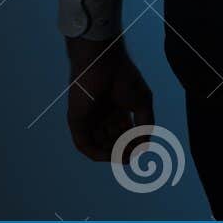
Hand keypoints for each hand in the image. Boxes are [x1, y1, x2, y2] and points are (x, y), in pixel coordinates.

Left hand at [64, 36, 154, 162]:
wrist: (103, 64)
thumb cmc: (124, 78)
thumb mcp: (143, 103)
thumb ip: (146, 125)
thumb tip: (144, 147)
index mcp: (116, 108)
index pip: (124, 132)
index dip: (133, 143)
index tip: (141, 150)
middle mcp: (102, 115)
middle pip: (112, 141)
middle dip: (123, 150)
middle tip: (132, 156)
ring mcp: (89, 119)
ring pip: (99, 144)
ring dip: (111, 154)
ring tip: (123, 157)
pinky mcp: (77, 121)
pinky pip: (84, 144)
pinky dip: (97, 153)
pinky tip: (110, 156)